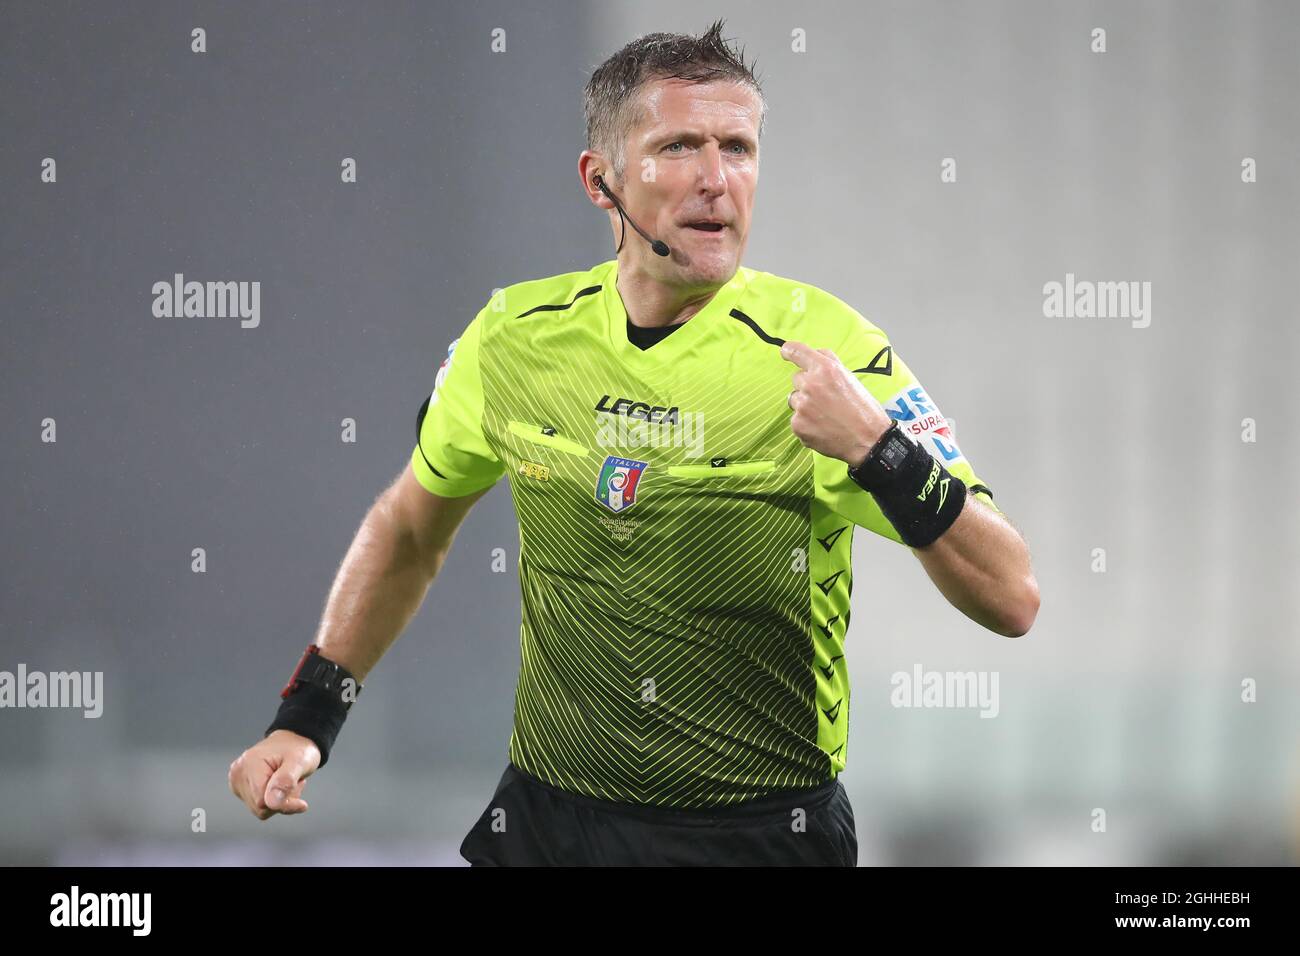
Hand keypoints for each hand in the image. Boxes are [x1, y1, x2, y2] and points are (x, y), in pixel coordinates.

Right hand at [228, 730, 320, 819]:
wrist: (293, 741)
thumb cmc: (298, 749)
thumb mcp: (300, 761)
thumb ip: (286, 781)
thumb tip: (271, 803)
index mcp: (250, 764)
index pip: (263, 802)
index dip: (284, 805)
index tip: (301, 802)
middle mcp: (238, 773)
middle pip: (259, 808)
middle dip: (282, 801)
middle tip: (294, 783)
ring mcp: (237, 780)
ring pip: (259, 809)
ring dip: (278, 801)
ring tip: (286, 781)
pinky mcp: (239, 787)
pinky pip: (257, 806)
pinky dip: (272, 800)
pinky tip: (278, 785)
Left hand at [780, 339, 891, 465]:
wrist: (868, 440)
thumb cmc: (863, 409)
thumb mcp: (851, 378)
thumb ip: (830, 363)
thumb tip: (815, 353)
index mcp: (825, 369)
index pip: (797, 351)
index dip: (789, 350)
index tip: (785, 352)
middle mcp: (810, 385)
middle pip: (797, 378)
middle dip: (808, 386)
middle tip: (826, 398)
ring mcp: (802, 406)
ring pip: (795, 400)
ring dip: (805, 405)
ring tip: (826, 415)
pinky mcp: (797, 425)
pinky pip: (796, 419)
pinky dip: (806, 424)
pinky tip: (823, 427)